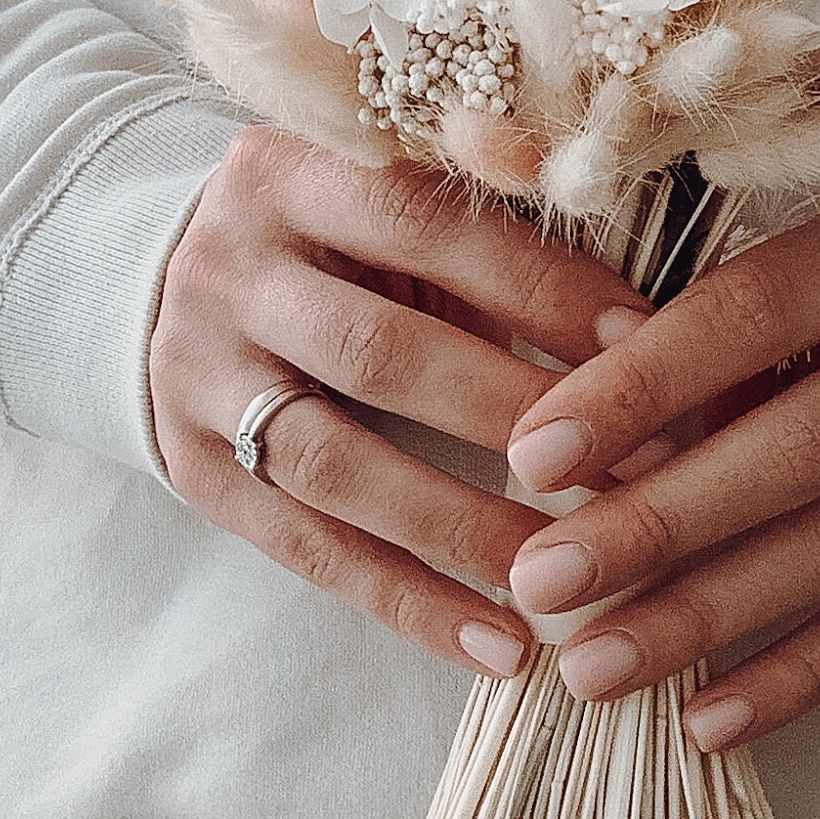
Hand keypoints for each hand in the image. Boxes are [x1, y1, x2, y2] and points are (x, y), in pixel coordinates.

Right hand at [152, 129, 642, 674]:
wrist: (172, 282)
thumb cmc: (339, 238)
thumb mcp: (393, 191)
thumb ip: (488, 208)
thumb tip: (612, 240)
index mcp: (288, 172)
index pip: (422, 226)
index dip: (538, 287)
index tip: (647, 347)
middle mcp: (227, 272)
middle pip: (377, 355)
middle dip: (514, 415)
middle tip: (635, 468)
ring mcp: (197, 378)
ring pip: (338, 465)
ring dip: (464, 527)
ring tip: (569, 573)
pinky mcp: (194, 471)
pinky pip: (310, 552)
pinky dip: (409, 603)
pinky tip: (497, 646)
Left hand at [502, 159, 819, 747]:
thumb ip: (724, 313)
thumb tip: (577, 416)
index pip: (754, 312)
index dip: (641, 385)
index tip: (533, 450)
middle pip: (798, 448)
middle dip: (658, 523)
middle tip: (541, 579)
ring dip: (706, 618)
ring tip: (592, 665)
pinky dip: (799, 675)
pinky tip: (706, 718)